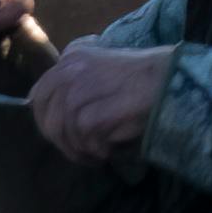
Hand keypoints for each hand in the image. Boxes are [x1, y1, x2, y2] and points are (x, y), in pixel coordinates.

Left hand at [26, 38, 168, 164]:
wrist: (173, 81)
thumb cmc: (144, 78)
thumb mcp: (104, 69)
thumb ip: (76, 83)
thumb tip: (50, 112)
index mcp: (71, 58)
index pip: (38, 96)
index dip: (47, 121)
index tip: (63, 135)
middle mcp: (69, 72)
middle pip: (47, 119)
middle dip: (62, 141)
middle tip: (82, 151)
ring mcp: (79, 93)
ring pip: (65, 135)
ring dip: (81, 150)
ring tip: (99, 154)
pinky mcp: (93, 116)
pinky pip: (85, 143)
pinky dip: (99, 151)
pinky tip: (112, 150)